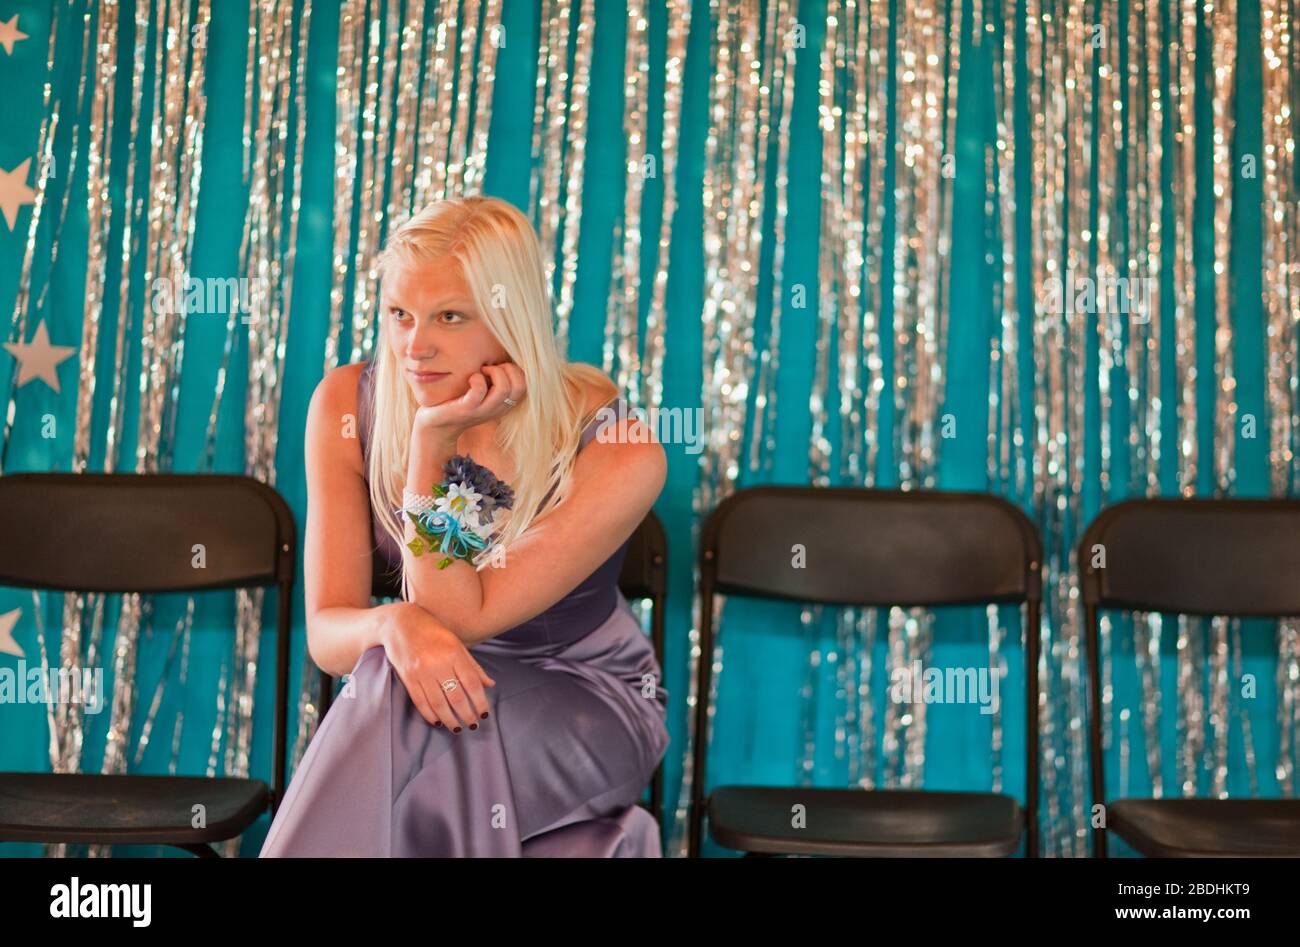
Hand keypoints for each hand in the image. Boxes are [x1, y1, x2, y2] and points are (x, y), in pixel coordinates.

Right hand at [381, 603, 495, 731]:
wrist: (399, 622)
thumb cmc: (433, 631)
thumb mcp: (457, 643)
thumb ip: (473, 665)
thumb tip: (490, 684)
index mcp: (454, 653)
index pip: (472, 683)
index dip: (480, 702)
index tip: (484, 714)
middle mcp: (438, 663)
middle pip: (456, 697)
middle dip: (467, 715)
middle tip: (473, 725)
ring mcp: (421, 672)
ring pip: (438, 704)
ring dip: (450, 720)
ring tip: (458, 728)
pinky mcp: (407, 678)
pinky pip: (420, 702)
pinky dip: (430, 715)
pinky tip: (438, 721)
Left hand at [413, 362, 526, 436]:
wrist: (436, 425)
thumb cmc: (459, 402)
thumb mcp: (481, 392)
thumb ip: (493, 380)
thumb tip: (502, 355)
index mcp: (504, 404)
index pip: (526, 386)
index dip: (516, 371)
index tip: (499, 367)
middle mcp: (497, 409)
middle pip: (520, 387)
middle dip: (509, 369)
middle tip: (490, 368)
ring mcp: (482, 410)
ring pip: (504, 389)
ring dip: (494, 372)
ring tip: (482, 371)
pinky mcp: (465, 410)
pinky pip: (479, 391)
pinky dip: (477, 379)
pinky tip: (471, 378)